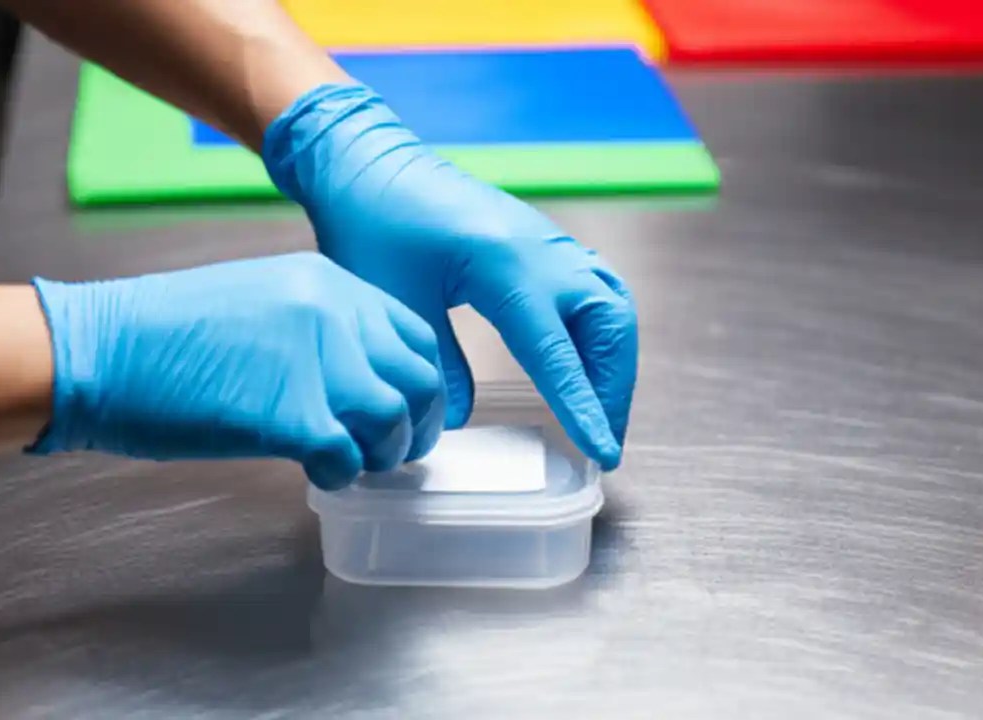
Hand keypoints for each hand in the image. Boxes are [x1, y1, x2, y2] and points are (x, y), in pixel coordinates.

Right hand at [30, 252, 443, 489]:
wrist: (101, 349)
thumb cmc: (165, 332)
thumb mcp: (259, 301)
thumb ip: (317, 329)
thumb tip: (354, 376)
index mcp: (329, 284)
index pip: (414, 336)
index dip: (419, 381)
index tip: (408, 409)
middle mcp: (336, 315)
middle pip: (420, 380)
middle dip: (418, 425)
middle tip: (396, 450)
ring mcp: (318, 364)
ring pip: (396, 420)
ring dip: (385, 453)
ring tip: (357, 463)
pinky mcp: (292, 416)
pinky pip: (350, 458)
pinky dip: (343, 474)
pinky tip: (319, 473)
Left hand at [263, 85, 637, 469]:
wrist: (367, 163)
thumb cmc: (372, 226)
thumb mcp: (397, 305)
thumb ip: (439, 365)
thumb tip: (462, 416)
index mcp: (507, 267)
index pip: (560, 353)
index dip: (583, 407)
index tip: (601, 453)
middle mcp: (542, 251)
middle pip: (609, 326)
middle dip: (614, 388)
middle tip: (604, 441)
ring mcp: (547, 240)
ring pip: (611, 304)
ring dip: (615, 360)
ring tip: (601, 409)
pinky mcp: (540, 239)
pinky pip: (595, 285)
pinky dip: (602, 330)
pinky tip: (586, 359)